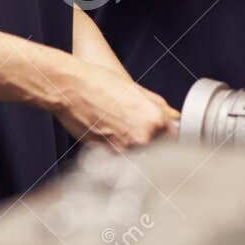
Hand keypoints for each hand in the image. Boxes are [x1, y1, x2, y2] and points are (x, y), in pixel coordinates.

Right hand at [55, 62, 179, 149]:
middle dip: (149, 144)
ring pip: (137, 157)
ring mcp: (124, 150)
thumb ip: (160, 109)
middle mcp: (143, 138)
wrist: (70, 88)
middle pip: (156, 150)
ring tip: (116, 129)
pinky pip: (118, 160)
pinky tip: (105, 134)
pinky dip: (115, 152)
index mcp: (155, 120)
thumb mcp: (137, 91)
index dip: (166, 137)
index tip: (161, 137)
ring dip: (131, 150)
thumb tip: (175, 120)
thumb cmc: (99, 84)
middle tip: (131, 129)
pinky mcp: (106, 157)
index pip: (173, 138)